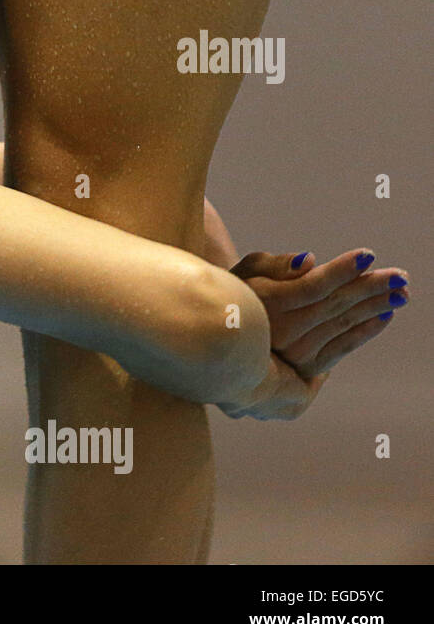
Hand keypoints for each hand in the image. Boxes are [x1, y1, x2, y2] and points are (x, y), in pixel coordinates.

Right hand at [215, 248, 408, 419]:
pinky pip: (342, 349)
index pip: (313, 285)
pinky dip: (365, 332)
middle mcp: (279, 331)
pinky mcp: (303, 369)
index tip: (369, 254)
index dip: (342, 270)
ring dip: (376, 308)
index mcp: (264, 303)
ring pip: (342, 325)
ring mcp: (293, 353)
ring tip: (401, 293)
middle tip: (400, 275)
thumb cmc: (241, 288)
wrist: (223, 329)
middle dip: (370, 288)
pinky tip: (384, 316)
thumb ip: (276, 264)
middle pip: (334, 305)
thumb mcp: (248, 269)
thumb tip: (311, 260)